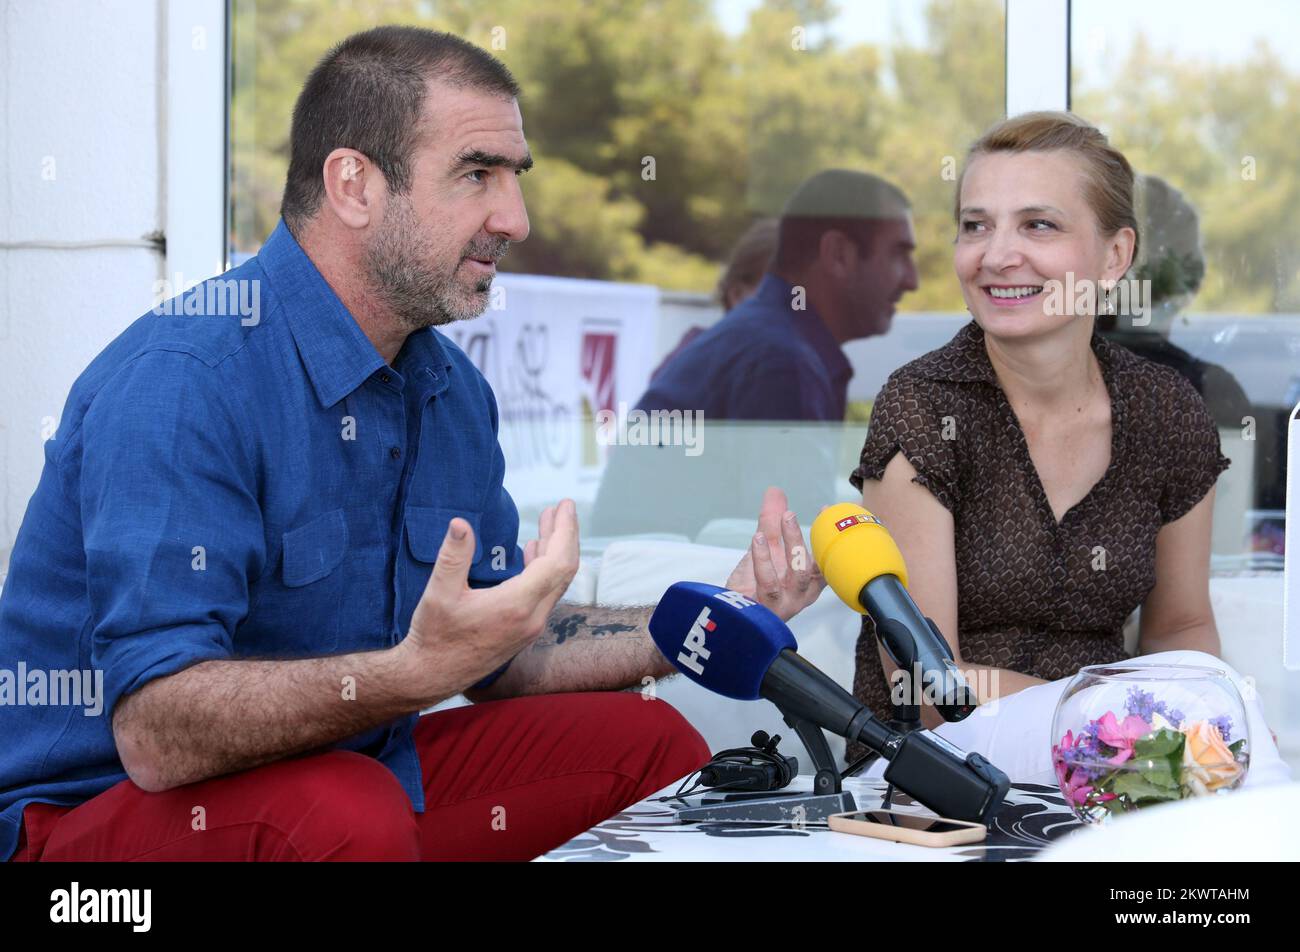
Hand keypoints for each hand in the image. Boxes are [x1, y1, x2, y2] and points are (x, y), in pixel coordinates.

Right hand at [403, 499, 579, 697]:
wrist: (430, 676)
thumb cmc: (433, 636)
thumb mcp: (438, 593)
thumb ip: (453, 556)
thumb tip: (460, 523)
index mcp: (517, 605)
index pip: (558, 562)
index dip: (565, 530)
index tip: (565, 505)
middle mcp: (532, 618)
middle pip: (564, 571)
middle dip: (564, 536)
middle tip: (561, 508)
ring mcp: (530, 628)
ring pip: (556, 584)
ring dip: (555, 552)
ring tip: (548, 524)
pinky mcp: (523, 632)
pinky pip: (545, 595)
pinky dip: (545, 570)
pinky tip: (532, 553)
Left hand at [725, 487, 825, 621]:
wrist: (734, 618)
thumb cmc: (756, 586)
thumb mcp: (767, 551)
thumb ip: (771, 523)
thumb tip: (775, 491)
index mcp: (809, 581)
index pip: (825, 558)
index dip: (829, 535)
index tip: (826, 510)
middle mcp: (802, 594)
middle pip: (810, 565)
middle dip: (801, 537)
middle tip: (789, 513)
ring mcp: (787, 602)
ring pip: (796, 573)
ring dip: (790, 544)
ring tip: (780, 519)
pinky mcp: (768, 609)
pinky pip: (769, 583)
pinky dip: (763, 559)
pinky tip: (757, 539)